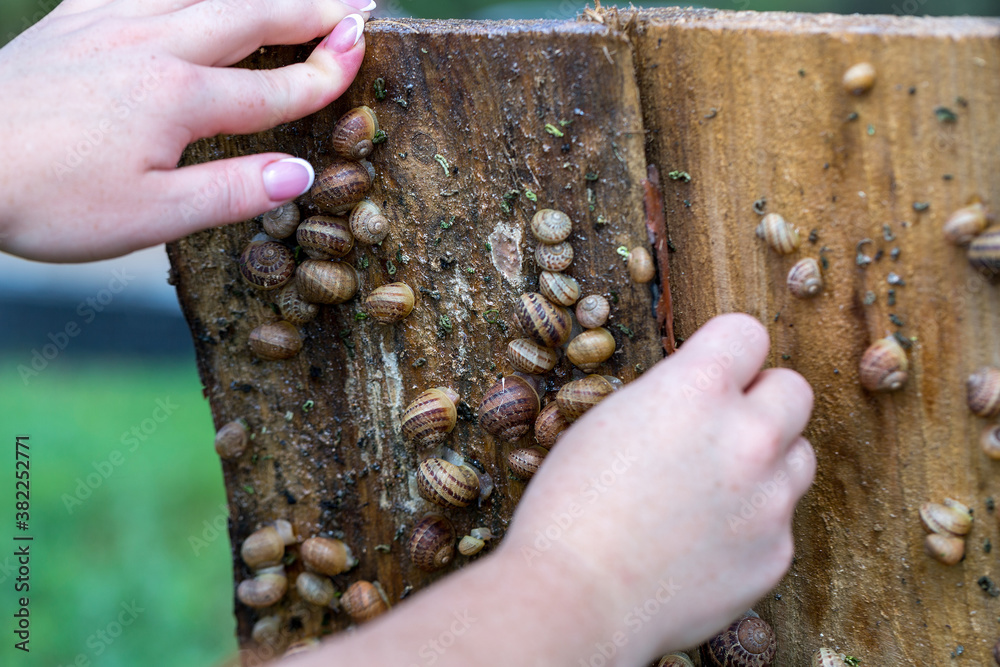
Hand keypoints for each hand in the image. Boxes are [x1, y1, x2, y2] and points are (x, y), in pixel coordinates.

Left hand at [0, 0, 374, 262]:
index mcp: (178, 98)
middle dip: (312, 10)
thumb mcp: (149, 216)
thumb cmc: (47, 197)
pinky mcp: (76, 17)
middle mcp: (153, 45)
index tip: (365, 53)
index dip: (326, 72)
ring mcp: (112, 21)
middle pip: (252, 16)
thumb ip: (231, 191)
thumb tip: (301, 174)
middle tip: (358, 4)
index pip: (275, 85)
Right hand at [501, 313, 815, 660]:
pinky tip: (702, 540)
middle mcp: (748, 436)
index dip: (728, 352)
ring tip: (712, 488)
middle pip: (793, 390)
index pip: (748, 333)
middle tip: (721, 427)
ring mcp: (770, 499)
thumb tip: (702, 398)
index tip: (716, 370)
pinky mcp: (776, 553)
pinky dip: (751, 524)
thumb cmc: (573, 507)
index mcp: (698, 389)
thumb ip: (672, 398)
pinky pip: (780, 521)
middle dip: (761, 400)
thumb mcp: (610, 420)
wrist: (578, 596)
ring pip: (798, 456)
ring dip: (767, 461)